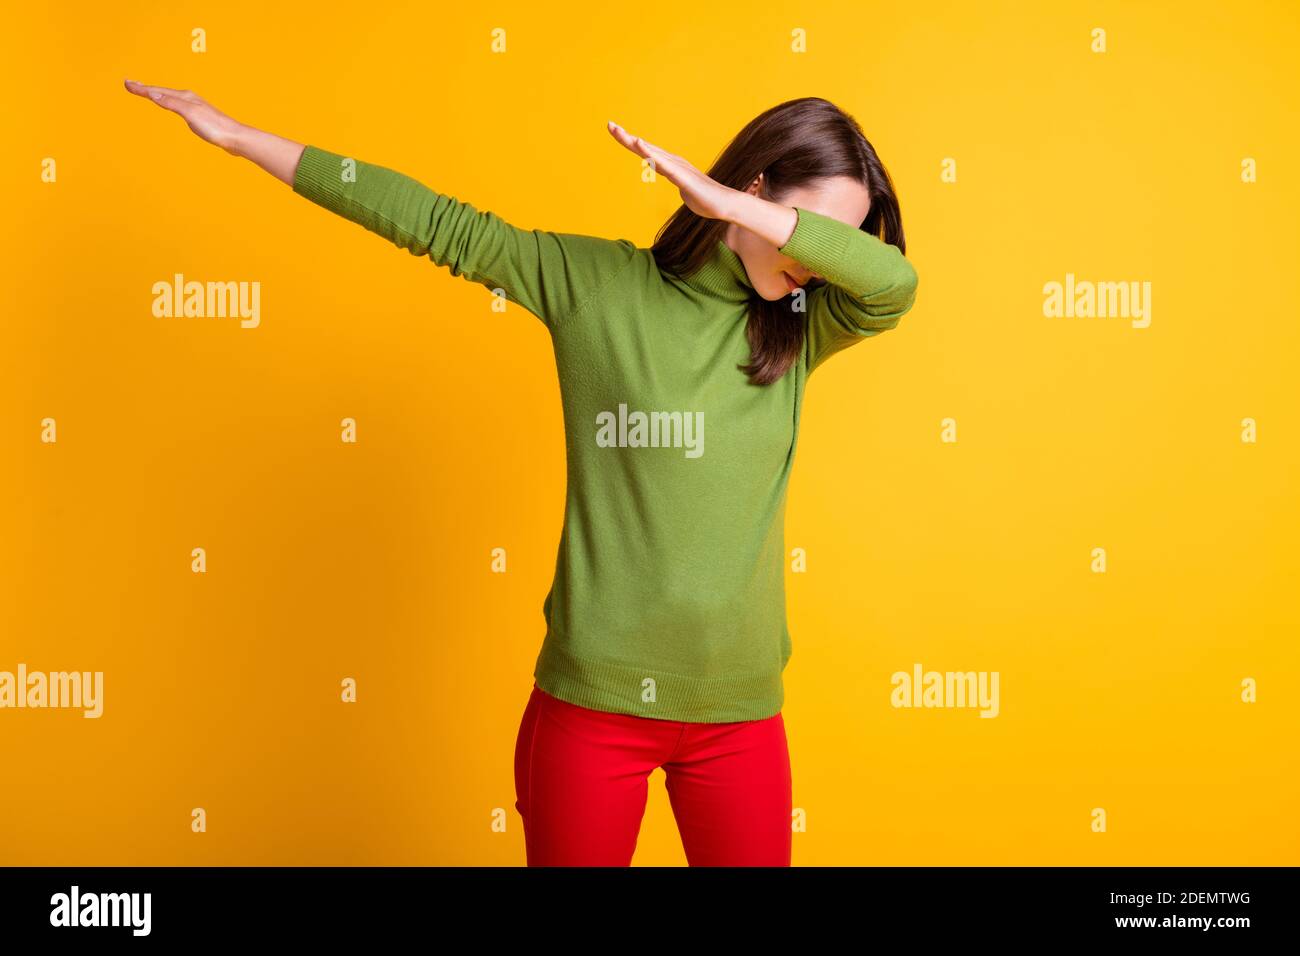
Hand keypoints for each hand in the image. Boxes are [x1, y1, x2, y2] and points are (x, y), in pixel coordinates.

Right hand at [124, 80, 246, 154]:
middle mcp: (189, 99)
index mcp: (185, 97)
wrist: (235, 138)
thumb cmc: (215, 127)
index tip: (127, 84)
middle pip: (162, 92)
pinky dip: (168, 103)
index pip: (157, 91)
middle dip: (146, 88)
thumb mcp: (190, 113)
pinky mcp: (200, 117)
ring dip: (156, 94)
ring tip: (147, 92)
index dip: (141, 88)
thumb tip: (153, 92)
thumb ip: (172, 103)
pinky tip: (171, 105)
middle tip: (131, 85)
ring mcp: (194, 108)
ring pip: (170, 98)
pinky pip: (177, 106)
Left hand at [607, 120, 743, 221]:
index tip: (616, 132)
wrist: (726, 205)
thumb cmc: (706, 199)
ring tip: (620, 132)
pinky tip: (639, 144)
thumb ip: (680, 185)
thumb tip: (680, 185)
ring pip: (652, 153)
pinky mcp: (683, 177)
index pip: (647, 153)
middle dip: (626, 137)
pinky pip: (663, 164)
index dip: (631, 143)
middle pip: (645, 148)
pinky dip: (650, 153)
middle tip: (610, 125)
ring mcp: (678, 168)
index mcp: (671, 166)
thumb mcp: (686, 192)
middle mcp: (673, 162)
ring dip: (635, 142)